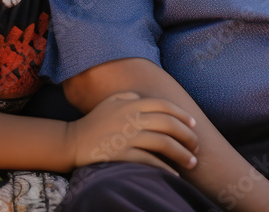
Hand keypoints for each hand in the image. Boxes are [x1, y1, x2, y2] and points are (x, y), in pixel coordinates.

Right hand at [68, 92, 198, 173]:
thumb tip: (144, 95)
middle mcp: (132, 117)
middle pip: (169, 124)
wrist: (72, 142)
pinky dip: (165, 168)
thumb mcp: (110, 101)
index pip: (165, 106)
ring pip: (164, 143)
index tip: (194, 125)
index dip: (183, 115)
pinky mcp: (121, 154)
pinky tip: (174, 173)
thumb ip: (129, 95)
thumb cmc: (94, 121)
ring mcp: (127, 136)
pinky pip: (149, 161)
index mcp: (132, 103)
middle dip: (188, 136)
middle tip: (196, 146)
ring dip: (182, 153)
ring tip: (192, 162)